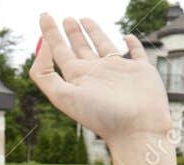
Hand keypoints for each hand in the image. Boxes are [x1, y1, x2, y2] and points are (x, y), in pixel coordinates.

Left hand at [29, 13, 171, 142]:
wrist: (136, 130)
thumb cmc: (101, 116)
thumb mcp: (62, 96)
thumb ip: (44, 74)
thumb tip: (43, 46)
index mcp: (78, 78)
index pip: (60, 51)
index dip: (50, 34)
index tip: (44, 16)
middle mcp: (96, 74)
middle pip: (79, 47)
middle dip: (71, 33)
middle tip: (66, 18)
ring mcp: (118, 72)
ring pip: (103, 46)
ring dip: (94, 32)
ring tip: (84, 19)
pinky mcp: (141, 71)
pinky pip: (135, 53)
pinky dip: (132, 44)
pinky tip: (128, 36)